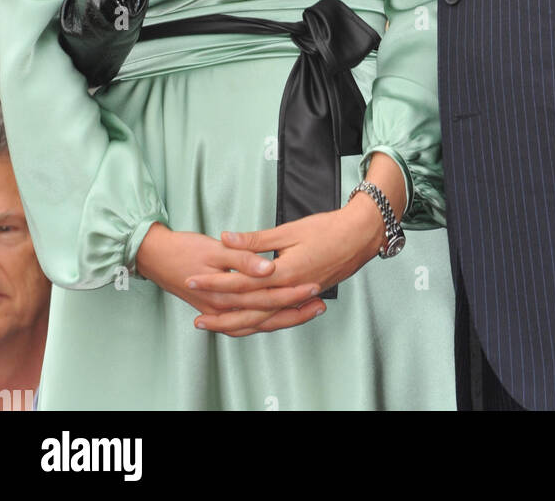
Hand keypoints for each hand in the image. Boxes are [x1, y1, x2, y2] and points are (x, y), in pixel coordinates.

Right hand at [134, 222, 324, 332]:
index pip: (268, 296)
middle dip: (296, 311)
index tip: (316, 286)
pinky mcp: (216, 309)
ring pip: (258, 323)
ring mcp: (219, 311)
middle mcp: (225, 307)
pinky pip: (245, 322)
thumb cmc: (183, 249)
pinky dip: (263, 321)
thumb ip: (244, 258)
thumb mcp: (215, 249)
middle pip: (267, 315)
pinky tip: (276, 314)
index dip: (294, 292)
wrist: (154, 257)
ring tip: (308, 310)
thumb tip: (268, 269)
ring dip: (283, 318)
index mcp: (228, 292)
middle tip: (320, 302)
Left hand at [185, 197, 386, 336]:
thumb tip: (227, 238)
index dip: (215, 283)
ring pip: (263, 319)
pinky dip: (259, 322)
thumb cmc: (329, 229)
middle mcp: (290, 291)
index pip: (241, 284)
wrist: (361, 236)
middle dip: (220, 314)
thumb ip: (256, 239)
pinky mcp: (304, 297)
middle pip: (248, 311)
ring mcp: (298, 297)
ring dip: (238, 324)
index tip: (193, 282)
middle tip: (197, 318)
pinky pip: (277, 317)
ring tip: (217, 326)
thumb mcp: (289, 229)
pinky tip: (249, 321)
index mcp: (284, 273)